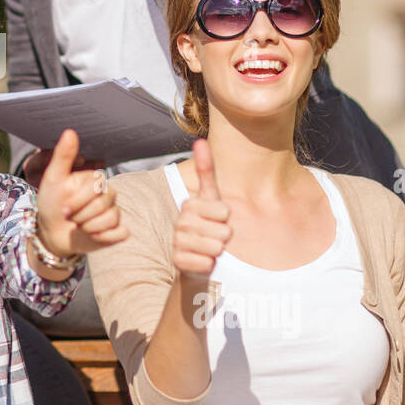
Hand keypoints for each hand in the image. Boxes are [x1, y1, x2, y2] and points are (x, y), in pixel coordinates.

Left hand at [33, 129, 125, 257]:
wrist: (52, 232)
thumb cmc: (52, 203)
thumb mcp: (53, 179)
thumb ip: (63, 156)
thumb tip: (70, 131)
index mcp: (96, 180)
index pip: (96, 188)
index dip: (77, 201)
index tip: (64, 208)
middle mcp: (108, 194)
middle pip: (103, 204)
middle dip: (81, 216)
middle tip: (70, 217)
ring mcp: (114, 212)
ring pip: (111, 219)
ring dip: (89, 227)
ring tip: (79, 226)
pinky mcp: (117, 230)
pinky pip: (120, 233)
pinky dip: (104, 237)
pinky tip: (93, 236)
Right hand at [172, 139, 229, 282]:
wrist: (193, 260)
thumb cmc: (207, 227)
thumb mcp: (210, 198)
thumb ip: (206, 170)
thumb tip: (199, 139)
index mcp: (189, 204)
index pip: (224, 211)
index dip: (226, 218)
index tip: (217, 219)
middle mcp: (181, 221)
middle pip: (223, 231)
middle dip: (223, 237)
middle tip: (212, 237)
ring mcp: (178, 241)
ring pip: (216, 247)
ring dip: (217, 251)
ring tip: (207, 249)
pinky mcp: (178, 261)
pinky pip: (207, 263)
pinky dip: (208, 264)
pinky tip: (201, 261)